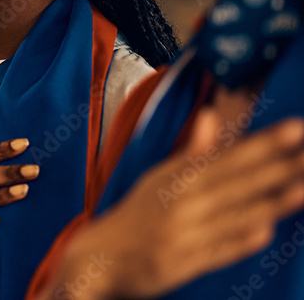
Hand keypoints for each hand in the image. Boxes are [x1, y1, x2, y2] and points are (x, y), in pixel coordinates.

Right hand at [53, 110, 303, 298]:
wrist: (97, 258)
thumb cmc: (136, 217)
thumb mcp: (157, 179)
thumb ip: (191, 153)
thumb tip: (210, 117)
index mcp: (176, 177)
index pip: (228, 156)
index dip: (263, 143)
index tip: (296, 128)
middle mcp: (179, 201)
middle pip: (237, 181)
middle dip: (279, 166)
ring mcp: (180, 233)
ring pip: (233, 214)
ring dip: (270, 201)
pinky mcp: (179, 264)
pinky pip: (214, 251)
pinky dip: (237, 241)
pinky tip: (264, 231)